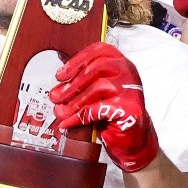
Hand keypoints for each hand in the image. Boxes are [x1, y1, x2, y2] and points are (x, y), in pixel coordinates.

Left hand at [51, 42, 157, 171]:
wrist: (132, 136)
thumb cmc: (113, 111)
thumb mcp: (98, 91)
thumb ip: (83, 81)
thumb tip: (59, 81)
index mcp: (120, 62)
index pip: (99, 51)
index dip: (77, 61)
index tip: (61, 75)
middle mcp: (128, 72)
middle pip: (96, 69)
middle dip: (71, 85)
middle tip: (55, 96)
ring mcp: (131, 89)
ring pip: (97, 88)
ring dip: (74, 102)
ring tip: (60, 111)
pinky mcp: (129, 108)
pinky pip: (98, 109)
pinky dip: (79, 117)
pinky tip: (68, 123)